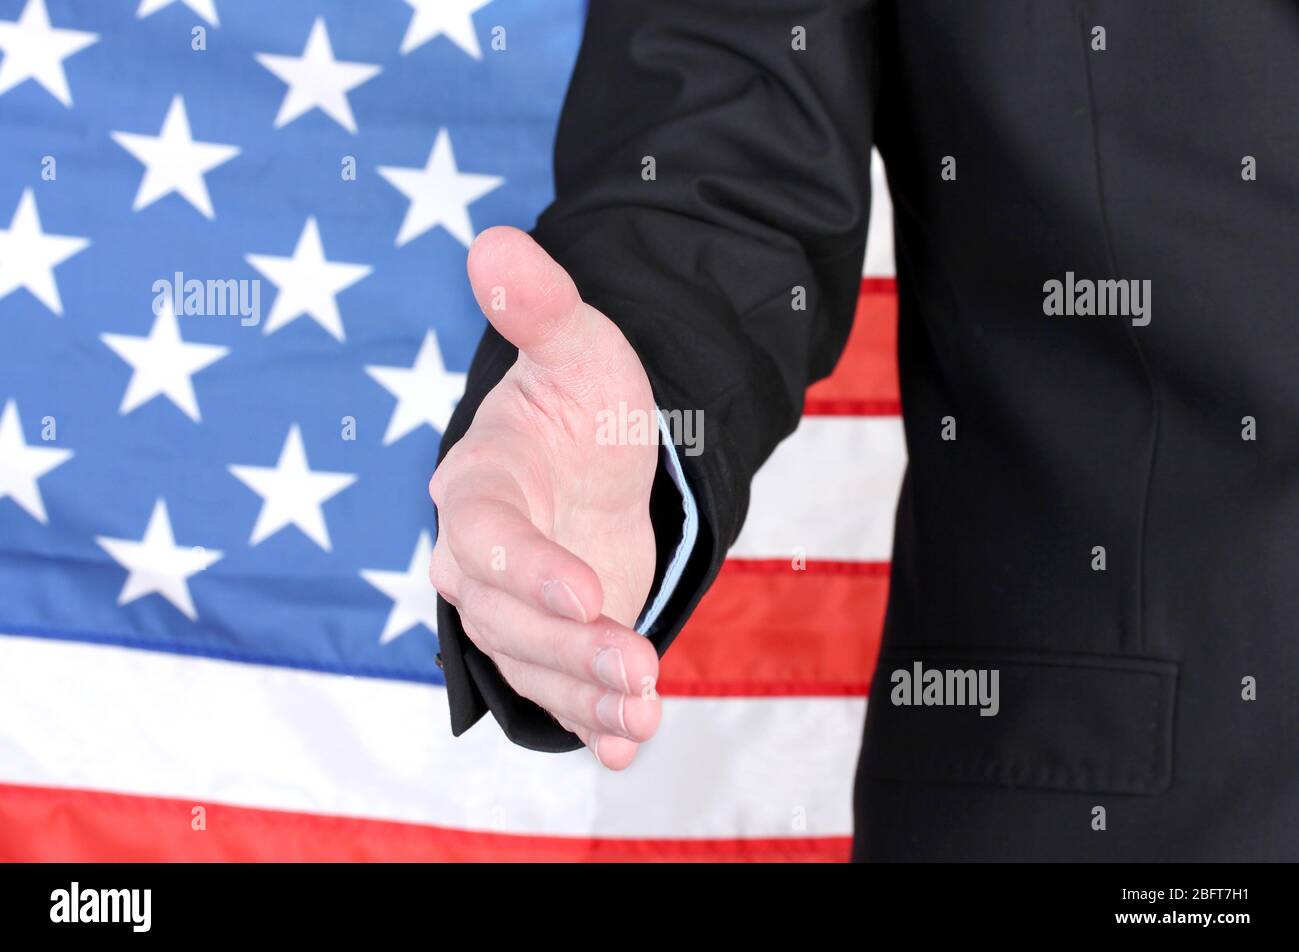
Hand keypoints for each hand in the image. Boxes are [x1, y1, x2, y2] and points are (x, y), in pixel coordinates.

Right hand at [429, 226, 661, 769]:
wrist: (602, 454)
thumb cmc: (583, 399)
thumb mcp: (578, 345)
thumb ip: (540, 307)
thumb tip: (496, 242)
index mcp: (478, 484)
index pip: (483, 535)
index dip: (526, 568)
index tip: (586, 594)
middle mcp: (482, 558)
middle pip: (504, 617)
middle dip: (567, 649)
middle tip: (638, 670)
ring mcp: (516, 606)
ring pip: (533, 663)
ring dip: (585, 694)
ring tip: (645, 715)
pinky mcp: (551, 640)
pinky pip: (560, 688)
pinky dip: (591, 721)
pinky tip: (630, 745)